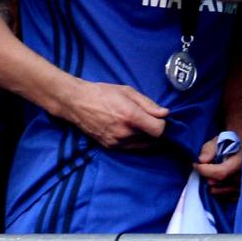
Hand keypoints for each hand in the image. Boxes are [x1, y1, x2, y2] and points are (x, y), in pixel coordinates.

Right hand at [50, 78, 166, 146]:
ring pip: (143, 145)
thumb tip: (164, 114)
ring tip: (138, 124)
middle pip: (153, 138)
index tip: (159, 117)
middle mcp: (124, 133)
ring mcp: (116, 142)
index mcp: (131, 117)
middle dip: (154, 129)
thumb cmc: (103, 93)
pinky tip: (130, 130)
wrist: (76, 103)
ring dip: (146, 137)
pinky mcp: (110, 147)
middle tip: (149, 119)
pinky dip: (136, 141)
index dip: (163, 124)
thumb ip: (148, 104)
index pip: (159, 130)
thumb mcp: (128, 92)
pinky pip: (131, 148)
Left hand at [193, 135, 241, 200]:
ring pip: (216, 191)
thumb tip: (201, 160)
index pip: (221, 173)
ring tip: (215, 171)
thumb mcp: (222, 139)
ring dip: (211, 182)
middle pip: (216, 183)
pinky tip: (221, 179)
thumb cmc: (234, 141)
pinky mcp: (241, 195)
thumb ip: (210, 148)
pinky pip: (221, 197)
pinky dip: (217, 189)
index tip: (196, 164)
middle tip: (206, 166)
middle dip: (206, 175)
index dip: (204, 170)